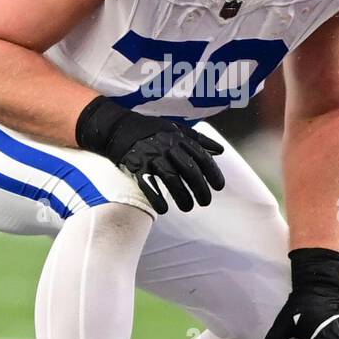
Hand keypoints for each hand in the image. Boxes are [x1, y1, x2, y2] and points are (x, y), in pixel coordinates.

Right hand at [75, 96, 223, 214]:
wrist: (118, 128)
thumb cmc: (150, 130)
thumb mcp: (175, 129)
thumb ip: (198, 140)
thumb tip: (220, 150)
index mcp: (178, 138)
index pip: (200, 156)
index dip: (212, 172)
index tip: (219, 186)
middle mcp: (167, 147)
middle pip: (189, 170)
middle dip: (200, 188)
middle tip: (205, 202)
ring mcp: (151, 157)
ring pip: (171, 179)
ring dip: (181, 196)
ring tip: (188, 207)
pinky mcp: (136, 167)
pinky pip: (148, 185)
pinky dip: (156, 198)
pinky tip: (164, 210)